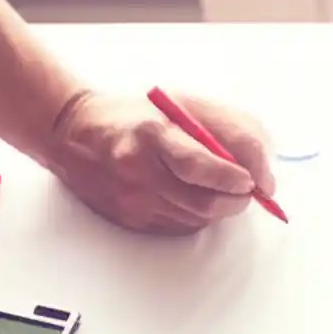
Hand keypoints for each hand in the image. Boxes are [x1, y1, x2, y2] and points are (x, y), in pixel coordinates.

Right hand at [44, 90, 274, 234]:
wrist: (72, 133)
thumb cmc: (133, 115)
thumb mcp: (176, 106)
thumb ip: (221, 130)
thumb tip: (259, 171)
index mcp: (152, 134)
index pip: (198, 165)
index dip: (230, 178)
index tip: (249, 181)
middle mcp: (138, 169)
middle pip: (202, 202)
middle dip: (234, 201)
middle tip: (246, 192)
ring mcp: (132, 199)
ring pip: (195, 218)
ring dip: (217, 208)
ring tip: (218, 188)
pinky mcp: (129, 219)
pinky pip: (178, 227)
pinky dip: (196, 215)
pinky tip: (189, 195)